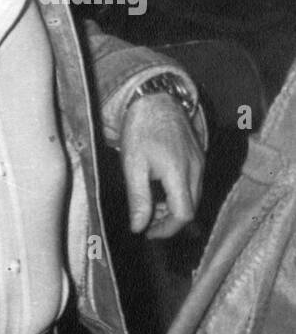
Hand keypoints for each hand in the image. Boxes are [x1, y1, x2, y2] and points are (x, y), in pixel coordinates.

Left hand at [120, 93, 202, 238]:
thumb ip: (139, 198)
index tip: (147, 232)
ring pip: (192, 197)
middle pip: (190, 208)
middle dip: (168, 220)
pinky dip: (178, 194)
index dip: (166, 229)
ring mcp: (200, 163)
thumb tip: (138, 226)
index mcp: (180, 173)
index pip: (183, 214)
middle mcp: (196, 170)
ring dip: (173, 207)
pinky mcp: (198, 157)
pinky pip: (193, 184)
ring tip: (149, 206)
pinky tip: (159, 189)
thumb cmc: (141, 130)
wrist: (155, 100)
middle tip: (145, 221)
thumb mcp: (133, 166)